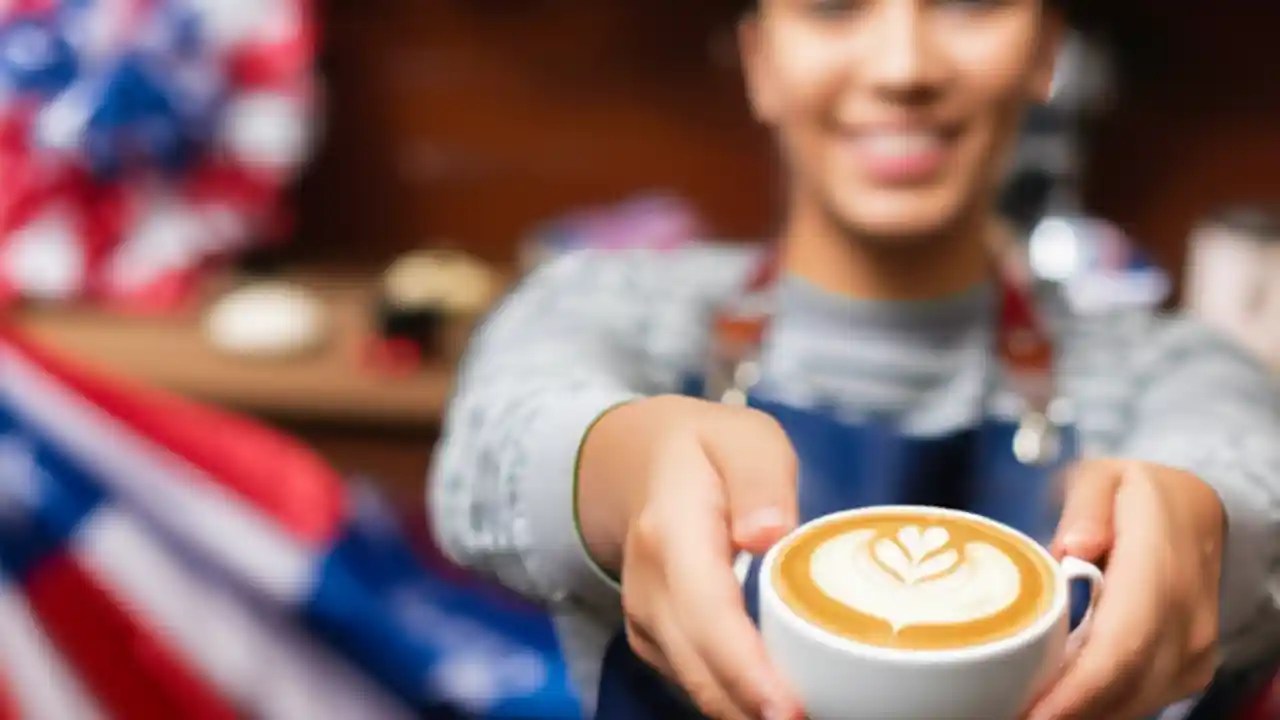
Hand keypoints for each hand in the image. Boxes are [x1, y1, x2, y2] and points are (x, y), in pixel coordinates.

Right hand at [578, 395, 804, 719]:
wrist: (640, 462)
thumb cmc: (707, 451)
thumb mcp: (745, 439)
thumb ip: (761, 480)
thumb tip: (769, 534)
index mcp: (672, 535)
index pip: (707, 614)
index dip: (746, 670)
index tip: (787, 709)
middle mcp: (649, 589)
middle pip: (700, 670)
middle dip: (753, 710)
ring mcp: (646, 620)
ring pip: (697, 687)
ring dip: (746, 711)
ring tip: (810, 714)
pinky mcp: (656, 640)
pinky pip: (697, 683)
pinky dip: (736, 701)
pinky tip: (776, 706)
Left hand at [1026, 460, 1225, 719]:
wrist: (1195, 512)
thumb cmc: (1136, 495)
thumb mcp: (1105, 476)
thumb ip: (1087, 506)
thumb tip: (1076, 546)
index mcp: (1163, 572)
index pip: (1123, 646)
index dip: (1078, 689)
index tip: (1032, 713)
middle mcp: (1187, 623)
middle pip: (1124, 687)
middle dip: (1066, 711)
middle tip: (1006, 714)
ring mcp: (1192, 653)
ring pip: (1133, 703)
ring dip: (1079, 713)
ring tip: (1019, 709)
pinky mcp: (1185, 671)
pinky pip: (1138, 701)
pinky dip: (1095, 708)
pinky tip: (1054, 704)